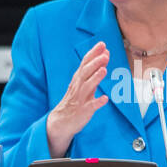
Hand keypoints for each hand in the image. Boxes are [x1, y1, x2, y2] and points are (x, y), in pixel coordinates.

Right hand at [45, 41, 109, 157]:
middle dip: (95, 63)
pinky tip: (105, 98)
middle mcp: (78, 87)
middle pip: (85, 73)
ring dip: (95, 78)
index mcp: (78, 80)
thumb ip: (94, 71)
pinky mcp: (83, 111)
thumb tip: (104, 56)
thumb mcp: (82, 84)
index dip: (93, 54)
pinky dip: (98, 102)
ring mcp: (80, 99)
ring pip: (87, 87)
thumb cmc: (75, 100)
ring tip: (104, 70)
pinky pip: (91, 106)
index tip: (102, 44)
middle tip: (105, 55)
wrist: (62, 121)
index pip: (85, 63)